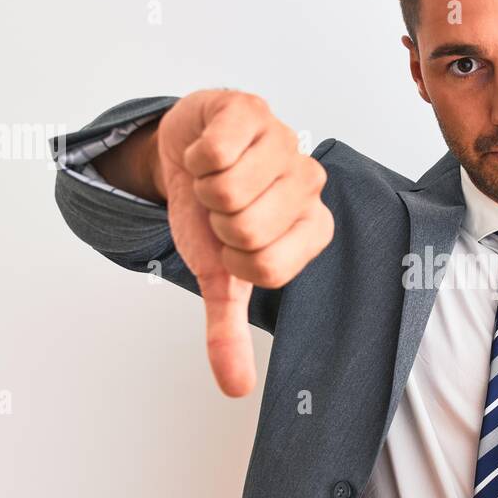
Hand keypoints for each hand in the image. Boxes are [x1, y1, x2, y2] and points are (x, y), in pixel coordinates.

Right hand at [155, 88, 333, 396]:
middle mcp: (310, 185)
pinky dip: (193, 157)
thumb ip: (228, 329)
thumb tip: (235, 387)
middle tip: (220, 207)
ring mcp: (286, 142)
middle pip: (247, 229)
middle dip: (216, 222)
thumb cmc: (211, 212)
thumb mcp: (220, 274)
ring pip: (229, 189)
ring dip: (203, 188)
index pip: (268, 268)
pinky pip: (215, 151)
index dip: (233, 260)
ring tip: (213, 179)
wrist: (184, 152)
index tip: (231, 243)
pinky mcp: (253, 109)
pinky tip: (205, 152)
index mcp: (312, 229)